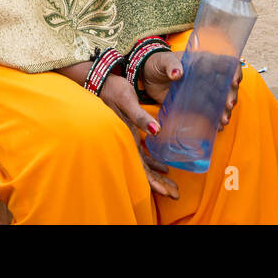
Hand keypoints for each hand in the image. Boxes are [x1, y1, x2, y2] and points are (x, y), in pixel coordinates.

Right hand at [94, 75, 180, 199]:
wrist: (102, 82)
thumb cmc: (115, 90)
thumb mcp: (127, 101)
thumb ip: (141, 117)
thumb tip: (157, 130)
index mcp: (127, 138)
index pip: (142, 167)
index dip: (154, 182)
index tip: (168, 193)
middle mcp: (128, 142)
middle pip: (144, 171)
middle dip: (159, 185)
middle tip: (175, 195)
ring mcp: (128, 139)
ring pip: (144, 165)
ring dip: (158, 177)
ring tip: (172, 187)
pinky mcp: (130, 133)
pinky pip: (142, 154)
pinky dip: (153, 163)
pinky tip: (163, 168)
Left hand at [140, 52, 241, 130]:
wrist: (147, 76)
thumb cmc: (158, 63)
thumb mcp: (163, 60)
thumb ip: (170, 64)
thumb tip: (177, 73)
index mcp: (203, 61)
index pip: (226, 63)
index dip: (233, 71)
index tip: (234, 81)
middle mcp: (207, 76)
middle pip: (227, 85)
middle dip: (230, 95)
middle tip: (228, 105)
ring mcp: (203, 91)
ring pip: (221, 100)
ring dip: (225, 110)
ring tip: (223, 120)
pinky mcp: (196, 104)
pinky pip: (210, 112)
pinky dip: (215, 119)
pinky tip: (218, 127)